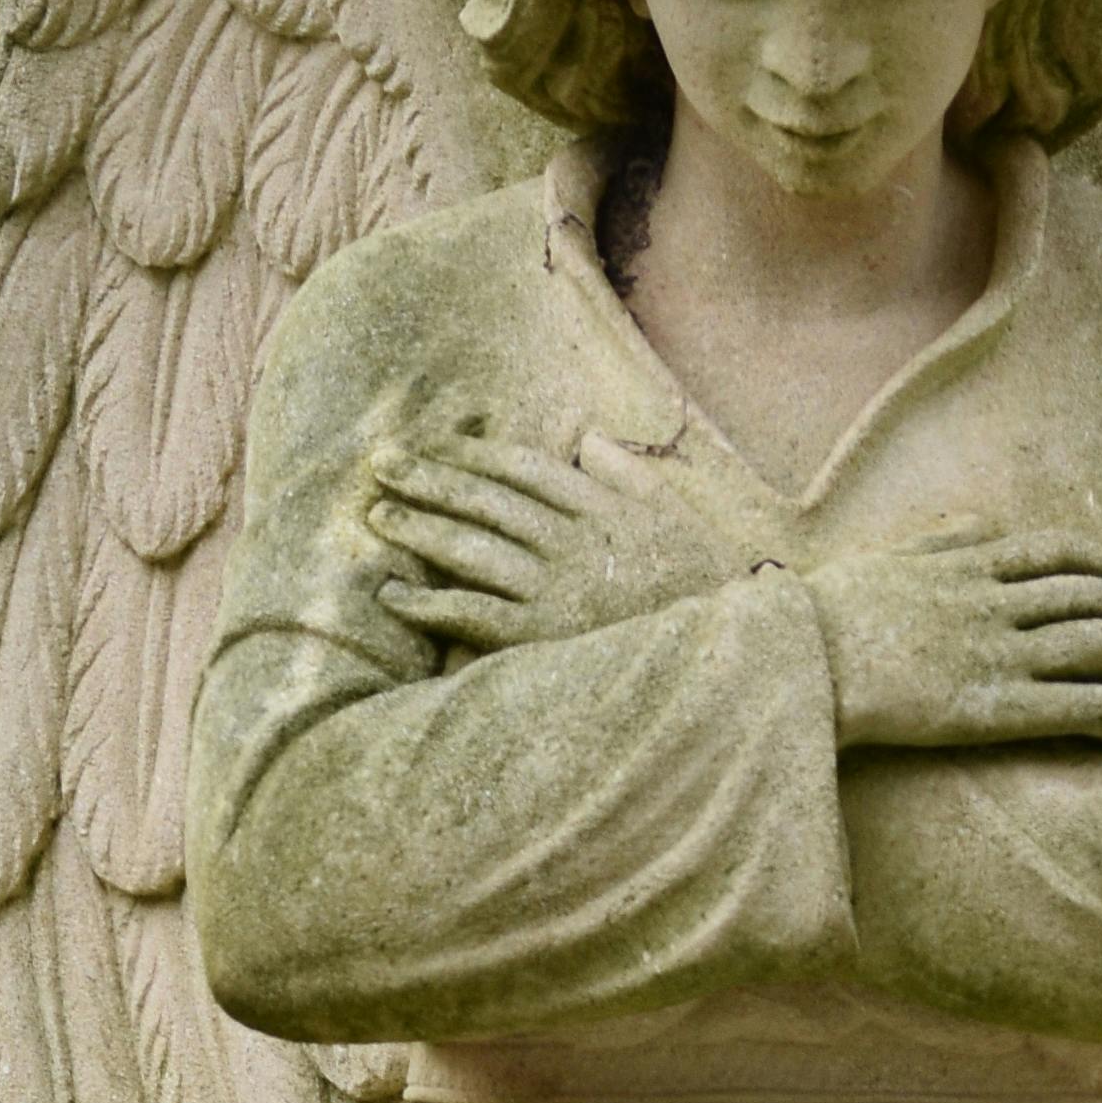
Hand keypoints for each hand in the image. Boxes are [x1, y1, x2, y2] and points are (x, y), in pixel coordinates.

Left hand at [363, 438, 747, 656]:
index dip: (474, 453)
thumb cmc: (702, 593)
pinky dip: (427, 604)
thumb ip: (630, 476)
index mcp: (605, 511)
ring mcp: (556, 592)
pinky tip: (391, 595)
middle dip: (430, 478)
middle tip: (382, 460)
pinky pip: (471, 615)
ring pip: (472, 550)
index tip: (437, 442)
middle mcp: (575, 544)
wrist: (725, 664)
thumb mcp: (676, 521)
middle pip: (488, 501)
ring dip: (419, 529)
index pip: (526, 469)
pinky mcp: (541, 641)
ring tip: (377, 514)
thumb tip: (587, 438)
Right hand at [811, 524, 1101, 751]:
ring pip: (1100, 644)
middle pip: (1093, 596)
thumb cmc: (821, 614)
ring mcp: (998, 652)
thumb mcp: (884, 558)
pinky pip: (1084, 707)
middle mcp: (993, 602)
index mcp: (966, 564)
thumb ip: (936, 540)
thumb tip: (975, 523)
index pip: (1059, 553)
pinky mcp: (996, 705)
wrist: (793, 659)